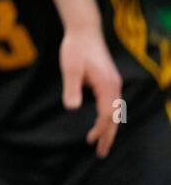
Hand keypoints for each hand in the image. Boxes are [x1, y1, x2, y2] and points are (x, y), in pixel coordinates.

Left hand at [59, 27, 122, 157]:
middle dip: (108, 136)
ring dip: (109, 128)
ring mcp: (113, 83)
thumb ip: (72, 89)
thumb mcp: (70, 69)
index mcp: (107, 85)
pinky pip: (112, 105)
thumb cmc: (76, 48)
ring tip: (101, 143)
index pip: (107, 114)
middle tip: (101, 154)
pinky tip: (101, 123)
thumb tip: (73, 108)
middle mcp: (114, 86)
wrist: (84, 30)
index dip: (100, 129)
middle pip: (115, 117)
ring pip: (115, 112)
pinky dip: (109, 118)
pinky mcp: (109, 81)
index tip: (90, 141)